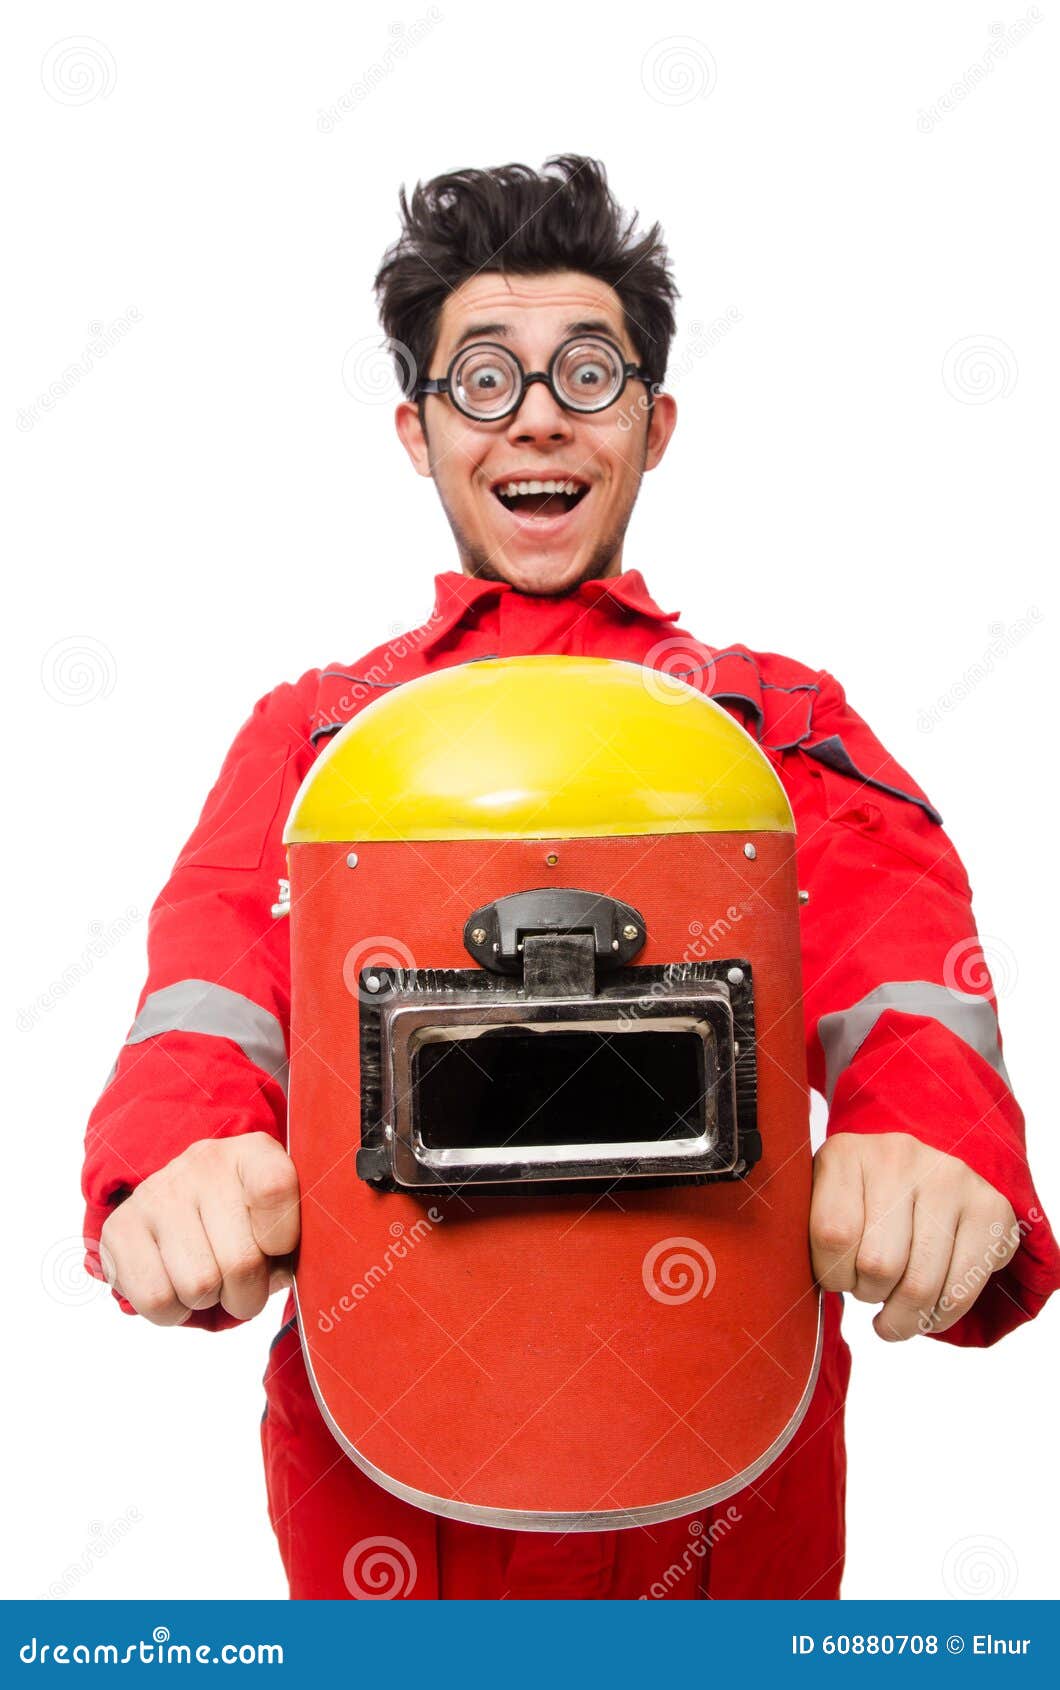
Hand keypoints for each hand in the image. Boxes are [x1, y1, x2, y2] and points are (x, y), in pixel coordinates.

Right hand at [99, 1132, 299, 1325]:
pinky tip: (178, 1285)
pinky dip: (175, 1313)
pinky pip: (156, 1301)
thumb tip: (283, 1274)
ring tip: (211, 1278)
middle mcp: (203, 1164)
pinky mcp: (119, 1228)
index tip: (278, 1246)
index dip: (283, 1237)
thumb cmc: (248, 1220)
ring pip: (199, 1287)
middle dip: (249, 1292)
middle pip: (241, 1262)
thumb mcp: (285, 1215)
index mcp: (254, 1152)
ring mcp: (157, 1193)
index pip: (275, 1187)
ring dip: (211, 1301)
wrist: (184, 1202)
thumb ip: (300, 1239)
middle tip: (244, 1282)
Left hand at [810, 1132, 1018, 1339]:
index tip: (836, 1276)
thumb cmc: (861, 1203)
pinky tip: (928, 1310)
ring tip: (896, 1310)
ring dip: (903, 1315)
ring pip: (920, 1285)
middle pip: (879, 1264)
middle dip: (870, 1294)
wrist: (927, 1171)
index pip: (832, 1235)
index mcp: (845, 1153)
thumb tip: (785, 1292)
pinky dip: (939, 1318)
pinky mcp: (990, 1209)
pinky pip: (960, 1292)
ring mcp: (950, 1178)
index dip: (831, 1274)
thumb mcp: (822, 1201)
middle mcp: (900, 1156)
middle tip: (870, 1289)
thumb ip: (804, 1235)